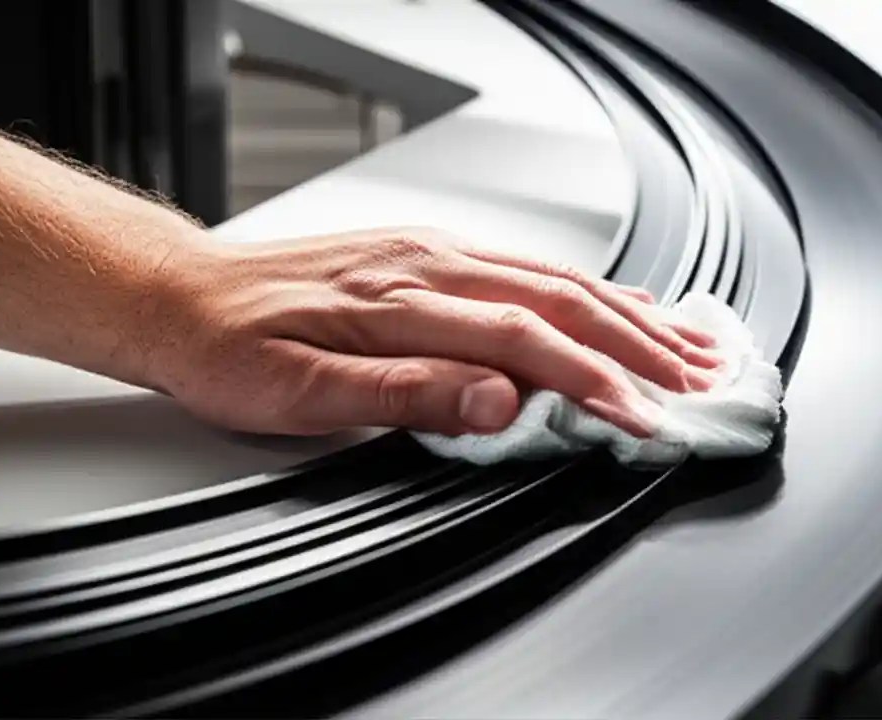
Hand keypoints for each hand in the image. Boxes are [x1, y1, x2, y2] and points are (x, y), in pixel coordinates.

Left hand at [145, 227, 721, 437]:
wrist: (184, 296)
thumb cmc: (233, 348)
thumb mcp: (300, 393)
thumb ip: (405, 393)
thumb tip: (495, 400)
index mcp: (404, 300)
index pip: (526, 338)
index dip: (595, 378)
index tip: (643, 415)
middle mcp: (432, 264)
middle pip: (562, 299)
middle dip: (640, 344)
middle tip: (698, 382)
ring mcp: (437, 252)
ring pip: (557, 277)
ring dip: (630, 312)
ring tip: (688, 343)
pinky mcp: (434, 253)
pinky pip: (531, 266)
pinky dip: (591, 287)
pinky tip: (623, 299)